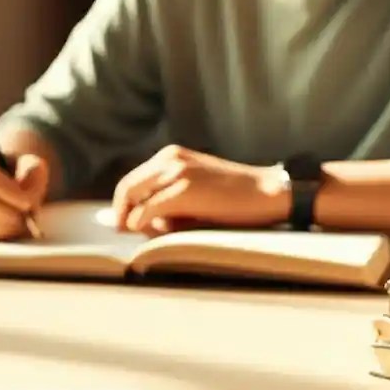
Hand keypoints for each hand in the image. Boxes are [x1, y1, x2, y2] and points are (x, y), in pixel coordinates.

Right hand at [0, 142, 48, 240]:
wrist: (10, 183)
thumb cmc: (21, 172)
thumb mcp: (32, 164)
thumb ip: (33, 174)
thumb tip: (27, 201)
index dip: (7, 190)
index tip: (29, 202)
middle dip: (6, 211)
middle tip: (27, 216)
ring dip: (6, 224)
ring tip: (24, 221)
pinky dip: (1, 233)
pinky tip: (13, 226)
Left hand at [112, 145, 289, 235]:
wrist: (267, 192)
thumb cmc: (235, 197)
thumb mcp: (196, 189)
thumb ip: (168, 198)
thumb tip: (139, 221)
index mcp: (172, 155)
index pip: (133, 179)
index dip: (123, 203)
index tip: (123, 222)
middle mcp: (169, 159)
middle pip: (126, 187)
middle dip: (121, 212)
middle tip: (123, 232)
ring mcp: (176, 173)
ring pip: (132, 199)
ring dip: (134, 220)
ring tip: (152, 233)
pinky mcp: (183, 191)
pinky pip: (146, 212)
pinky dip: (143, 225)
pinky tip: (157, 233)